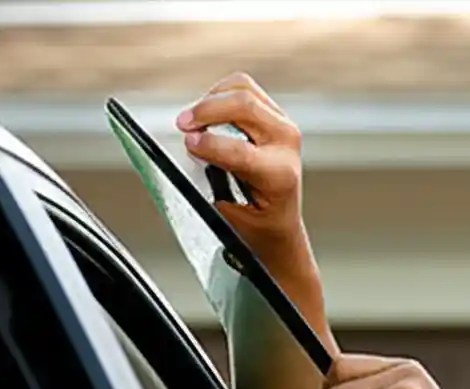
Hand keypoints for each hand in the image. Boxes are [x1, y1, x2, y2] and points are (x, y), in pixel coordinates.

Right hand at [175, 73, 308, 269]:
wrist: (278, 220)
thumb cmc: (254, 221)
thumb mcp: (230, 214)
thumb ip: (210, 180)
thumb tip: (192, 145)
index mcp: (280, 175)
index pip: (241, 150)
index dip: (209, 144)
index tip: (188, 142)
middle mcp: (287, 144)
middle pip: (244, 106)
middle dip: (206, 110)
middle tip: (182, 124)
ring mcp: (283, 125)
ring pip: (243, 89)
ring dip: (212, 99)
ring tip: (193, 119)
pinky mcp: (275, 114)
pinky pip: (244, 87)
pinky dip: (220, 93)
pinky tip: (207, 112)